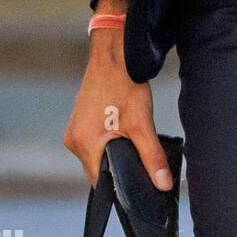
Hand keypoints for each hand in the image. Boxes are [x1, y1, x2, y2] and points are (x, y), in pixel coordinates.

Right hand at [63, 0, 172, 191]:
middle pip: (97, 169)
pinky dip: (107, 138)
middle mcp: (73, 139)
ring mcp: (74, 129)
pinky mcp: (78, 120)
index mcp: (84, 144)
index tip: (135, 176)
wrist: (114, 53)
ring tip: (128, 133)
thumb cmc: (124, 84)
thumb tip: (162, 183)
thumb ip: (151, 156)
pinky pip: (93, 140)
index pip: (100, 182)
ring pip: (96, 154)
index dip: (119, 183)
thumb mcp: (142, 122)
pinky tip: (120, 125)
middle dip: (117, 165)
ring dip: (112, 150)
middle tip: (136, 147)